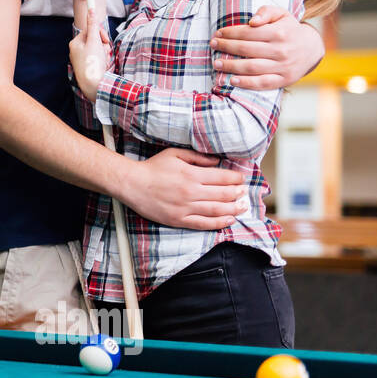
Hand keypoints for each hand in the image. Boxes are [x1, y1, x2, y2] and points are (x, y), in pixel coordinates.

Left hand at [69, 7, 109, 101]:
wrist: (93, 85)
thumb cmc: (91, 63)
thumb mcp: (94, 42)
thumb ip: (93, 26)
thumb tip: (90, 8)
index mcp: (75, 43)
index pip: (90, 30)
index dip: (100, 34)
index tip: (104, 38)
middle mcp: (78, 50)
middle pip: (96, 39)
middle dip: (103, 45)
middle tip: (103, 52)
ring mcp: (84, 58)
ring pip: (99, 49)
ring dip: (104, 53)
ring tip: (102, 61)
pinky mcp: (89, 65)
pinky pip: (99, 57)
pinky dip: (103, 60)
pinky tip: (102, 66)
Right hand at [120, 148, 247, 229]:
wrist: (132, 184)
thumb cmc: (152, 168)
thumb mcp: (175, 154)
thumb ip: (197, 157)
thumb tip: (217, 161)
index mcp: (191, 174)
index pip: (222, 177)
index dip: (235, 178)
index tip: (241, 179)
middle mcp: (191, 192)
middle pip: (223, 194)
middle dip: (237, 193)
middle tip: (244, 193)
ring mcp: (185, 207)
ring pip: (217, 210)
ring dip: (233, 209)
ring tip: (242, 207)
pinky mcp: (178, 219)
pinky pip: (203, 223)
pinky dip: (218, 223)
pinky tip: (229, 220)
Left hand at [212, 5, 323, 90]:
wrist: (312, 48)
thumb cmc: (289, 29)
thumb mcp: (281, 14)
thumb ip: (266, 12)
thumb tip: (252, 21)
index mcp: (279, 33)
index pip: (248, 33)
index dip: (230, 33)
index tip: (217, 34)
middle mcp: (281, 50)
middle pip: (247, 49)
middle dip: (226, 47)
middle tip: (212, 46)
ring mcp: (283, 67)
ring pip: (252, 67)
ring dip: (231, 66)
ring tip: (216, 63)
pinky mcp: (284, 80)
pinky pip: (263, 83)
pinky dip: (246, 83)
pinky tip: (232, 80)